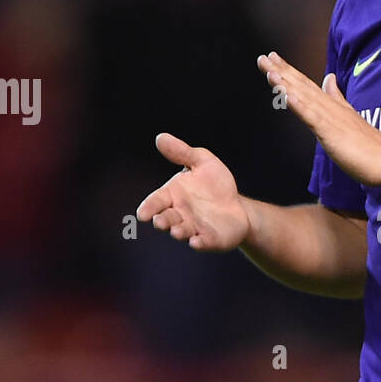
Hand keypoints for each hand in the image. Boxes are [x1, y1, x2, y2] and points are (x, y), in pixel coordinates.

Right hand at [136, 134, 250, 250]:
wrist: (237, 205)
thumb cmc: (215, 184)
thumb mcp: (202, 162)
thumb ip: (182, 152)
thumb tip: (160, 137)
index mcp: (172, 195)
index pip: (156, 201)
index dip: (149, 208)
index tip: (143, 214)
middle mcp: (180, 214)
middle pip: (167, 218)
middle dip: (162, 221)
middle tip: (160, 222)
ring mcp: (194, 228)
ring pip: (182, 231)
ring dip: (178, 232)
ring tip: (177, 231)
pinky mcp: (210, 239)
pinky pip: (203, 242)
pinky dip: (198, 243)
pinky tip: (196, 243)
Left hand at [258, 52, 380, 186]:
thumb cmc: (370, 146)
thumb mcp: (349, 117)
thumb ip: (337, 98)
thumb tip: (329, 80)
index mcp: (333, 107)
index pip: (307, 86)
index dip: (289, 72)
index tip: (273, 59)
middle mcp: (330, 108)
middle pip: (302, 86)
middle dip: (281, 71)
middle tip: (264, 57)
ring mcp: (330, 119)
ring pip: (304, 98)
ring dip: (286, 83)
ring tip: (269, 70)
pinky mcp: (332, 132)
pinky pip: (312, 118)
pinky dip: (299, 106)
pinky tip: (287, 96)